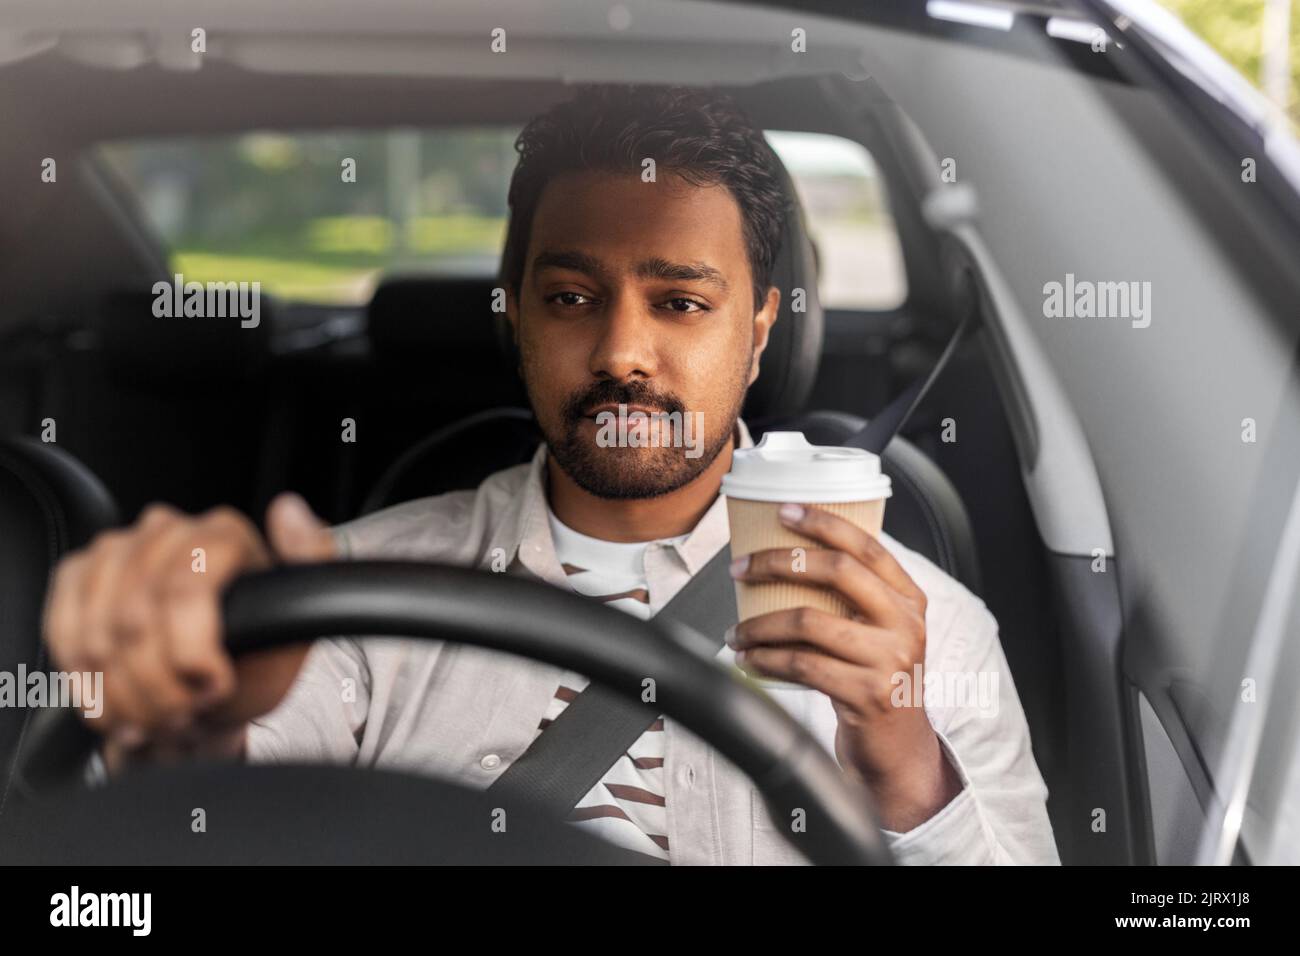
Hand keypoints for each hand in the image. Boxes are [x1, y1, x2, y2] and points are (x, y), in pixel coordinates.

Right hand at [43, 492, 335, 772]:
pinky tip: (117, 704)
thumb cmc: (257, 661)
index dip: (191, 653)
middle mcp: (167, 529)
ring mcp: (117, 549)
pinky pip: (63, 633)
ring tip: (157, 718)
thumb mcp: (303, 622)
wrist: (212, 694)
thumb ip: (310, 563)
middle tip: (185, 717)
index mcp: (223, 533)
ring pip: (96, 635)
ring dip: (124, 695)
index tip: (213, 689)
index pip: (183, 589)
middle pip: (135, 619)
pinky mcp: (78, 575)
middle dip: (158, 688)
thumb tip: (288, 509)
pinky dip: (87, 683)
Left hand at [727, 503, 961, 831]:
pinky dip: (766, 660)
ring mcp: (889, 659)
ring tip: (735, 631)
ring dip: (759, 623)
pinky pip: (802, 665)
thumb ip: (853, 597)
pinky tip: (748, 659)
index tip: (783, 512)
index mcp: (909, 598)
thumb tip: (785, 556)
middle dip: (777, 563)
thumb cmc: (875, 678)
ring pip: (809, 621)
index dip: (823, 523)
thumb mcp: (880, 631)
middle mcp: (905, 623)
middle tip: (739, 568)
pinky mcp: (867, 694)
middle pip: (837, 571)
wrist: (898, 745)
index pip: (866, 545)